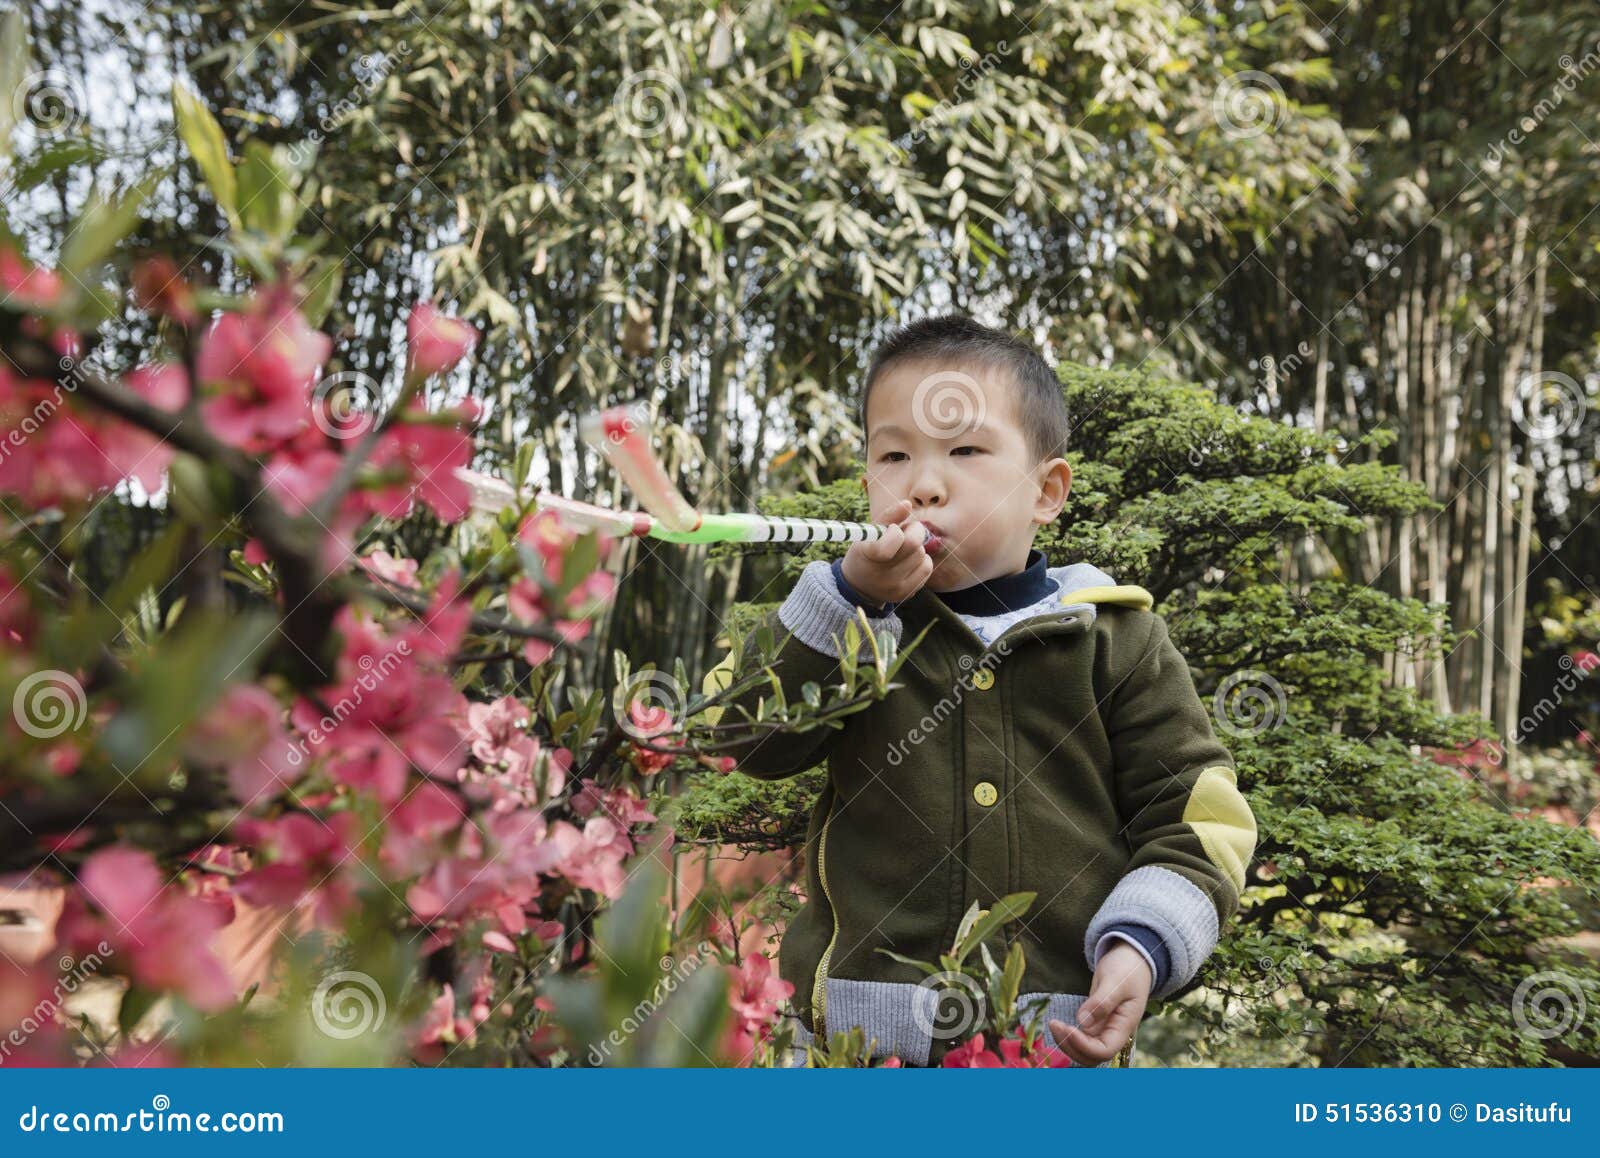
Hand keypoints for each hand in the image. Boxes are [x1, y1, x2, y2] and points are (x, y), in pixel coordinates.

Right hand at [839, 498, 933, 606]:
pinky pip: (927, 568)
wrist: (858, 586)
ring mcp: (895, 586)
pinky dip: (921, 560)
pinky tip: (908, 561)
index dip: (898, 530)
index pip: (895, 539)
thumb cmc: (864, 552)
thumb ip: (888, 517)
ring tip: (903, 548)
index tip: (893, 529)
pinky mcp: (907, 593)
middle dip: (914, 531)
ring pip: (922, 555)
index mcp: (868, 555)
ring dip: (917, 547)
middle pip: (914, 545)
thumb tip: (908, 504)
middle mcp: (882, 574)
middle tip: (906, 530)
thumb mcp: (868, 533)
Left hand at [1048, 941, 1150, 1065]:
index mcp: (1124, 1026)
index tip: (1067, 1028)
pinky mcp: (1095, 1022)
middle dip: (1071, 1047)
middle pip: (1092, 1057)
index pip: (1104, 1050)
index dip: (1084, 1046)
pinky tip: (1057, 1024)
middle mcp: (1114, 1032)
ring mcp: (1104, 1029)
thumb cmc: (1128, 969)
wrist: (1132, 960)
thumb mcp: (1116, 981)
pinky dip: (1068, 1036)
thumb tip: (1083, 1022)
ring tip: (1053, 1024)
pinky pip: (1081, 1038)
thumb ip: (1101, 1002)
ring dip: (1067, 1044)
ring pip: (1084, 1050)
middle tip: (1054, 1024)